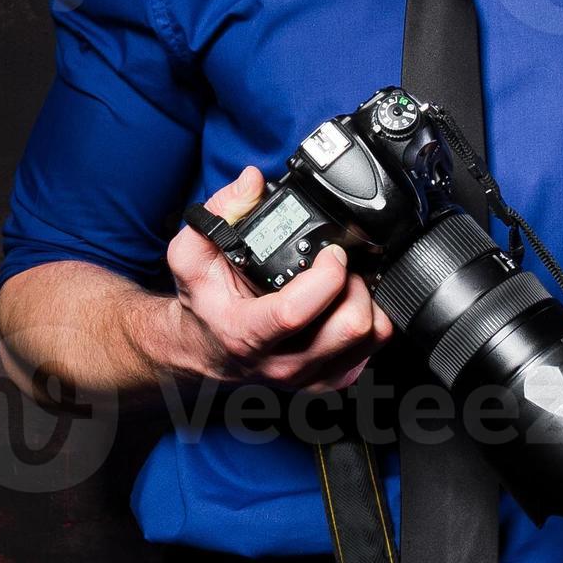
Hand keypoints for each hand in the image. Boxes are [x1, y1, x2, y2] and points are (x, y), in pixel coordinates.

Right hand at [156, 167, 392, 391]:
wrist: (204, 348)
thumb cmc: (204, 302)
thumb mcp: (191, 253)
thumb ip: (218, 212)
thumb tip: (251, 182)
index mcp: (245, 333)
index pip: (296, 313)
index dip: (326, 276)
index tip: (332, 251)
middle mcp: (280, 362)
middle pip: (349, 327)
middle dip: (354, 285)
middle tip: (341, 266)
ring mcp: (308, 376)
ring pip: (368, 339)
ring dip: (366, 302)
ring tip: (345, 283)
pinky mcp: (330, 380)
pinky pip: (372, 351)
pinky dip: (369, 321)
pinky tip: (346, 304)